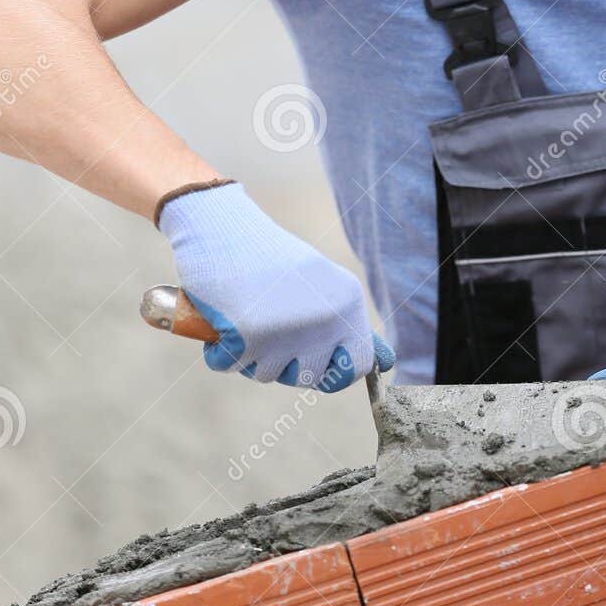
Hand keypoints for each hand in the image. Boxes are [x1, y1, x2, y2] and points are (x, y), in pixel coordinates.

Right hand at [158, 181, 394, 391]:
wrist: (221, 228)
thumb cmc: (267, 258)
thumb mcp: (321, 284)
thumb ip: (348, 324)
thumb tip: (387, 364)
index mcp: (348, 303)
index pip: (359, 364)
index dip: (334, 370)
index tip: (312, 360)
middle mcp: (327, 319)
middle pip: (309, 377)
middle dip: (286, 364)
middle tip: (268, 327)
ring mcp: (289, 331)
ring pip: (266, 375)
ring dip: (249, 355)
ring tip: (244, 314)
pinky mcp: (249, 337)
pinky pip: (227, 364)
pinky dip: (218, 350)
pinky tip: (221, 318)